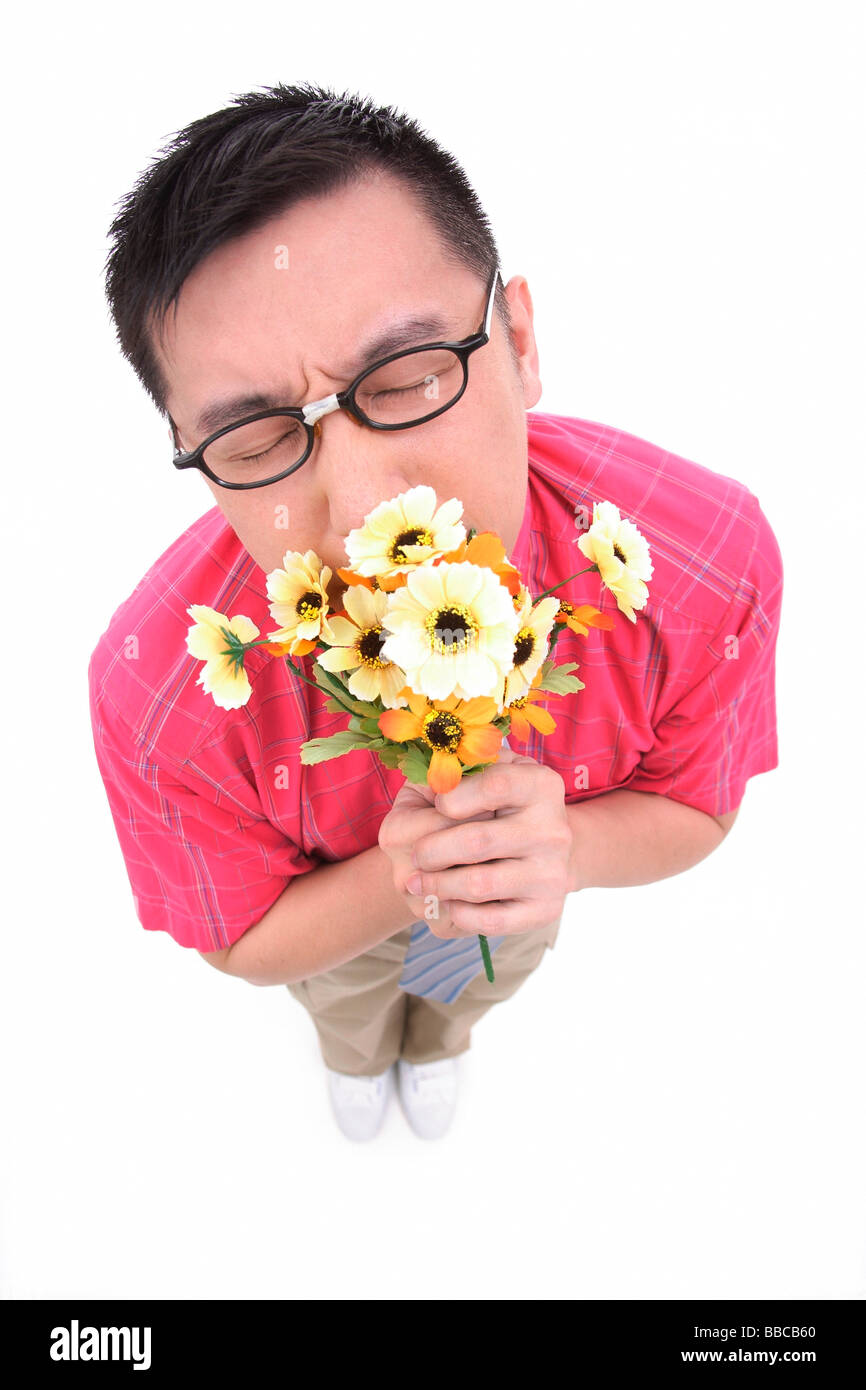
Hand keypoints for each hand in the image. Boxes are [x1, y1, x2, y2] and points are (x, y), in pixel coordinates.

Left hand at [401, 745, 572, 938]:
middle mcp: (553, 830)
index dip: (455, 795)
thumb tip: (433, 785)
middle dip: (431, 850)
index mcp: (541, 785)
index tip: (438, 804)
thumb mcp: (477, 775)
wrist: (537, 852)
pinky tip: (445, 902)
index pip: (495, 784)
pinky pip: (490, 921)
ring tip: (415, 882)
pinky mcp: (544, 911)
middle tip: (413, 856)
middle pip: (476, 841)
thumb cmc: (492, 806)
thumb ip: (455, 771)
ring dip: (436, 884)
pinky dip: (458, 913)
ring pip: (479, 884)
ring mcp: (552, 874)